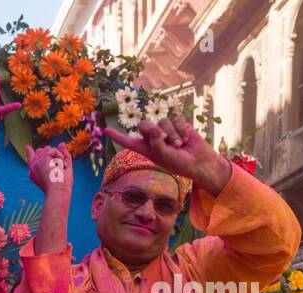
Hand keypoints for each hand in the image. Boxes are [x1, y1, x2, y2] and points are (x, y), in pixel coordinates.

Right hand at [26, 144, 72, 196]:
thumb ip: (62, 156)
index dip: (30, 153)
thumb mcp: (64, 168)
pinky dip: (59, 157)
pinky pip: (53, 150)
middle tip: (58, 170)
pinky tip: (59, 167)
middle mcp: (34, 168)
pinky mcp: (42, 160)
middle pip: (42, 150)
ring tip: (58, 169)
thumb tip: (61, 143)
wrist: (59, 191)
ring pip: (48, 149)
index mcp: (36, 173)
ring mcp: (36, 163)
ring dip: (57, 157)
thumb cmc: (62, 185)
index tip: (28, 148)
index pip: (32, 160)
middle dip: (52, 154)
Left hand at [103, 117, 231, 191]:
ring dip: (172, 134)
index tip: (105, 130)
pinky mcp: (179, 124)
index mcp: (146, 148)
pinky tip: (185, 138)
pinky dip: (182, 129)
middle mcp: (154, 138)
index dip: (117, 136)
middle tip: (164, 139)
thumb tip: (155, 128)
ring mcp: (166, 130)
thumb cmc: (178, 163)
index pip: (129, 141)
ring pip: (163, 122)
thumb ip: (156, 143)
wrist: (198, 161)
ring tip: (178, 145)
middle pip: (145, 125)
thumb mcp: (163, 156)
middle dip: (152, 130)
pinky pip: (177, 120)